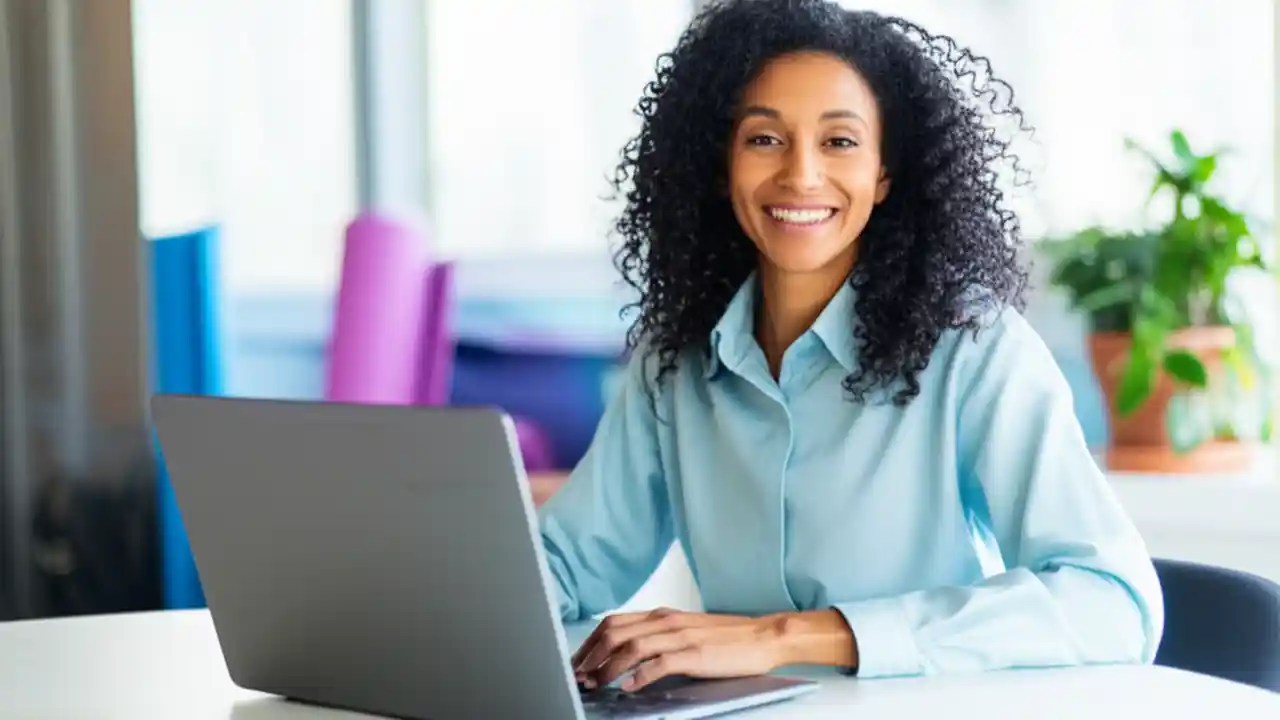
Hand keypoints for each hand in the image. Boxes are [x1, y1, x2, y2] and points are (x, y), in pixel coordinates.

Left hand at [571, 607, 786, 691]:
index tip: (578, 661)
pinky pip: (659, 663)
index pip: (614, 622)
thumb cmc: (728, 638)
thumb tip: (628, 656)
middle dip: (591, 655)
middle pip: (615, 632)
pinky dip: (639, 676)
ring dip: (608, 667)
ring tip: (595, 683)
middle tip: (578, 675)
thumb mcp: (687, 631)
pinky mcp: (694, 654)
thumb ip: (660, 637)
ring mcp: (680, 636)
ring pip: (631, 647)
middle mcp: (667, 621)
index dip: (590, 642)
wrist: (764, 636)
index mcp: (663, 615)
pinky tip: (627, 687)